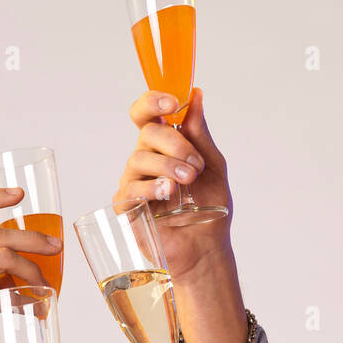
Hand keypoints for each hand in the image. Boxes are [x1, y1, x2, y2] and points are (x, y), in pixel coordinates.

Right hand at [115, 87, 232, 279]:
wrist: (207, 246)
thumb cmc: (210, 207)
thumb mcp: (213, 165)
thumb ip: (201, 134)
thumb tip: (196, 96)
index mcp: (164, 145)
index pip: (147, 113)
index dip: (154, 102)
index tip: (173, 103)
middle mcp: (146, 159)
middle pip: (146, 132)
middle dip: (173, 143)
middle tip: (196, 165)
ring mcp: (135, 182)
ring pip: (138, 159)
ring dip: (167, 166)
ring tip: (187, 182)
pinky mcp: (128, 207)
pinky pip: (130, 189)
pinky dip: (150, 188)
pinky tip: (167, 193)